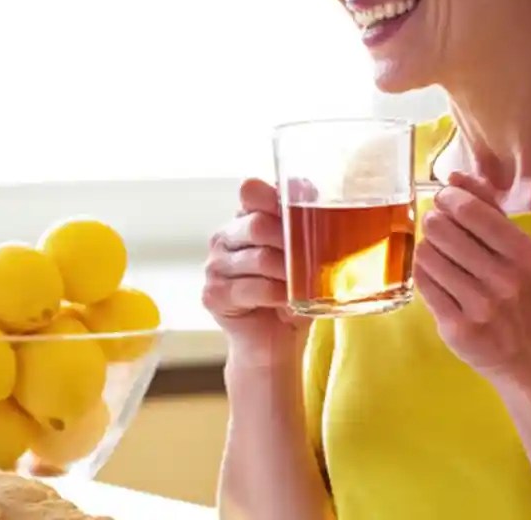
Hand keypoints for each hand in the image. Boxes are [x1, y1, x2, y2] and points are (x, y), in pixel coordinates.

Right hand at [203, 179, 309, 364]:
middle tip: (315, 256)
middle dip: (292, 240)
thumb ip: (308, 225)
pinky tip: (291, 302)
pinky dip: (279, 295)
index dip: (277, 198)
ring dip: (290, 272)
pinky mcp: (213, 295)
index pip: (251, 191)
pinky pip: (253, 289)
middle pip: (258, 224)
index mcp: (244, 217)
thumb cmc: (292, 292)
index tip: (304, 212)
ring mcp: (215, 266)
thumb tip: (317, 196)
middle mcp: (224, 237)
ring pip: (259, 258)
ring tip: (308, 282)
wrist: (274, 341)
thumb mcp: (305, 256)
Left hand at [414, 171, 530, 378]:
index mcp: (523, 252)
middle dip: (434, 222)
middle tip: (439, 228)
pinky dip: (425, 274)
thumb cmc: (523, 294)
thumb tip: (454, 176)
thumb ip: (489, 208)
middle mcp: (503, 279)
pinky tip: (438, 276)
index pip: (469, 209)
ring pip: (427, 254)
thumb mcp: (519, 249)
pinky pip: (423, 283)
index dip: (447, 198)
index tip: (445, 200)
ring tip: (441, 255)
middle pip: (441, 228)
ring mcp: (479, 306)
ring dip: (428, 249)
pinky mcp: (457, 328)